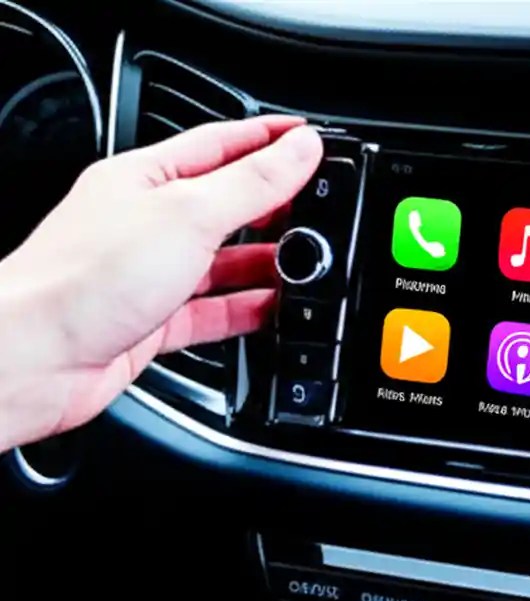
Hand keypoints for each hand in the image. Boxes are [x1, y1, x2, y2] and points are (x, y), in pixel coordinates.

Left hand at [0, 116, 322, 450]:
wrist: (33, 359)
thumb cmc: (82, 279)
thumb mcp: (188, 215)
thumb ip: (253, 182)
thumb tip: (301, 147)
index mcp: (145, 177)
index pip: (220, 144)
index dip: (269, 139)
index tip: (312, 138)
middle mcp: (145, 223)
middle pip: (226, 205)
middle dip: (277, 208)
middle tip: (322, 207)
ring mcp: (149, 274)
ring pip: (224, 262)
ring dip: (267, 264)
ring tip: (310, 264)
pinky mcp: (152, 321)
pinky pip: (215, 310)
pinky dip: (249, 310)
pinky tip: (276, 310)